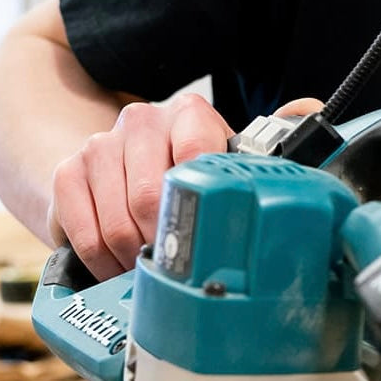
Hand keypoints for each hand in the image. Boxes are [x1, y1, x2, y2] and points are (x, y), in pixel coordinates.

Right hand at [47, 95, 324, 280]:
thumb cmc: (186, 166)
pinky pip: (83, 230)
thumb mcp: (229, 156)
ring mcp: (100, 145)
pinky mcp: (69, 172)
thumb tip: (312, 110)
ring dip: (134, 258)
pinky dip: (102, 260)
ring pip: (116, 221)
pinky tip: (118, 265)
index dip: (202, 207)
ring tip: (151, 270)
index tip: (211, 234)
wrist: (121, 161)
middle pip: (150, 198)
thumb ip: (271, 140)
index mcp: (190, 114)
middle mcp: (142, 121)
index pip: (196, 158)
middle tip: (180, 264)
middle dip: (165, 242)